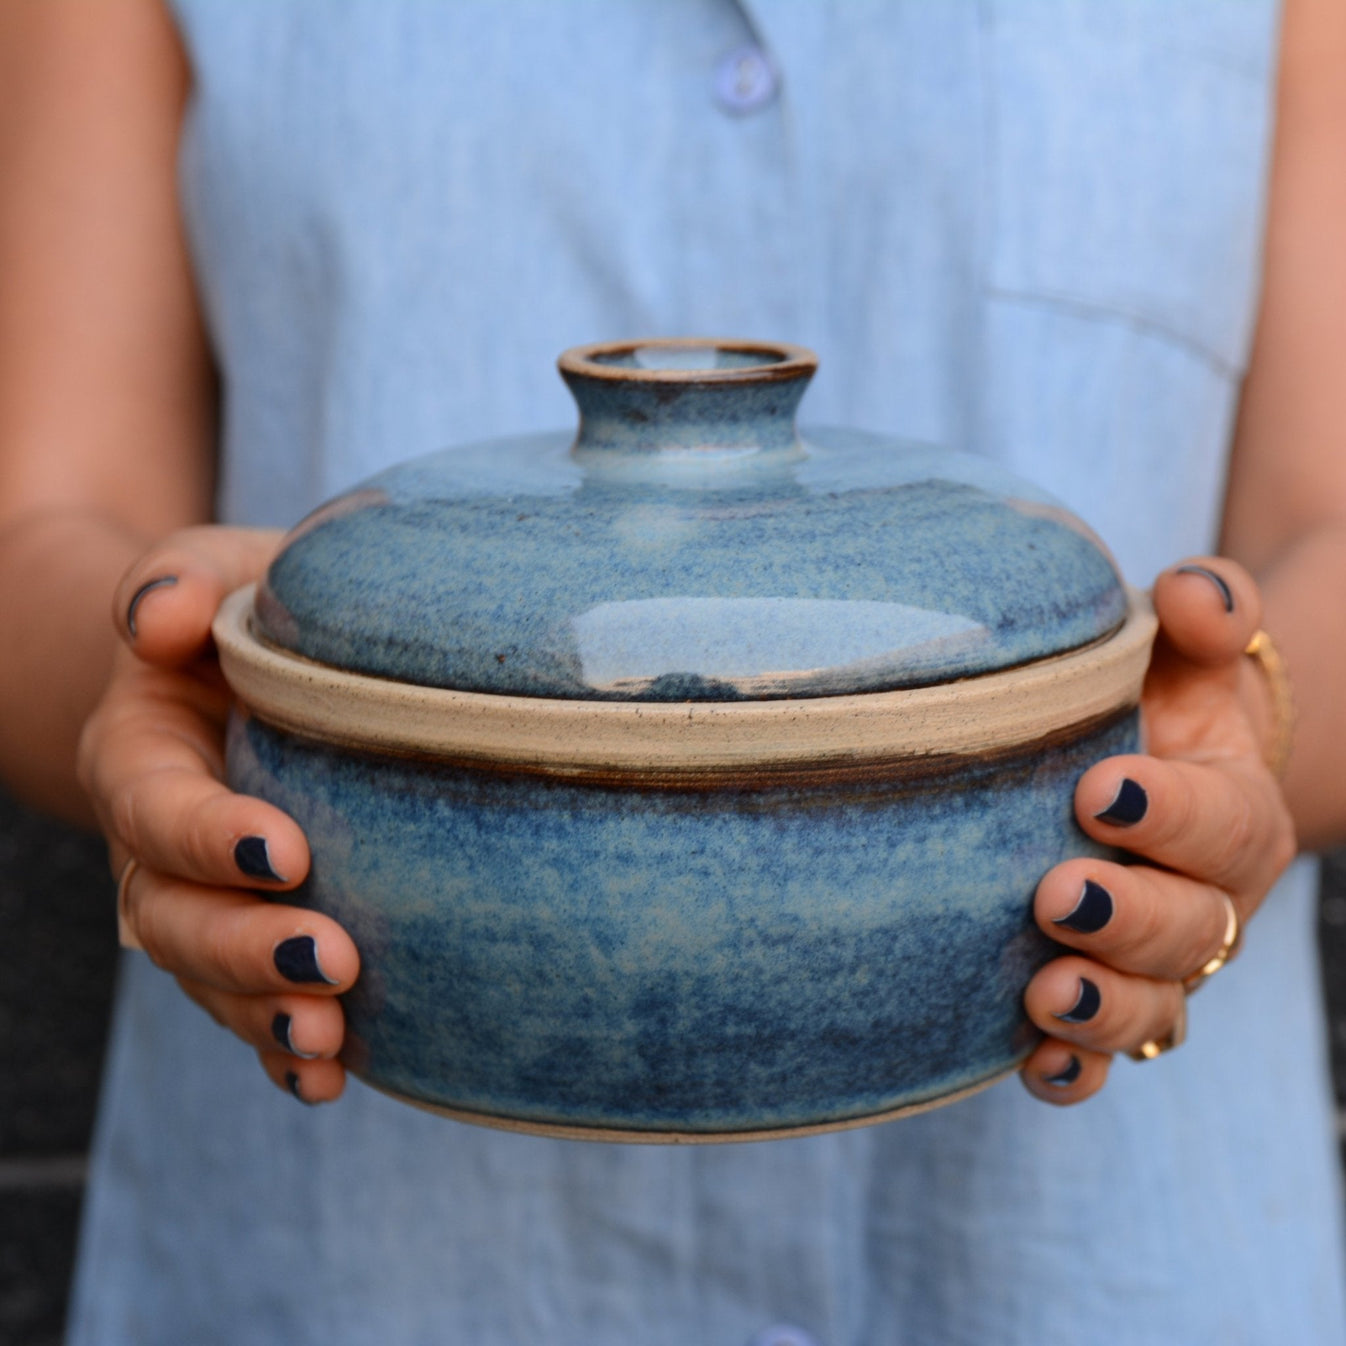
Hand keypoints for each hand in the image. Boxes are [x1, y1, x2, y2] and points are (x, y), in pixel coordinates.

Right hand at [77, 526, 359, 1104]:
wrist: (238, 665)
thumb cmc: (239, 609)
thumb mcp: (215, 568)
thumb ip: (180, 581)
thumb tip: (160, 620)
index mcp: (143, 750)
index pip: (154, 804)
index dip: (206, 837)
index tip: (285, 851)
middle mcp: (160, 841)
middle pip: (170, 916)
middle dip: (241, 949)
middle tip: (332, 960)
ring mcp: (202, 898)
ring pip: (207, 976)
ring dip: (261, 1015)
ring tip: (329, 1041)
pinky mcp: (252, 928)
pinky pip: (251, 1002)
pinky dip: (279, 1048)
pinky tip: (330, 1076)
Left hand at [1018, 557, 1295, 1103]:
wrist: (1142, 770)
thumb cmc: (1154, 703)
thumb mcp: (1181, 651)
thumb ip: (1204, 613)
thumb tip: (1193, 595)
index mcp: (1232, 811)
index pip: (1217, 820)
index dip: (1169, 810)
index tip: (1099, 786)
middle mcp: (1208, 899)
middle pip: (1190, 928)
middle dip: (1129, 917)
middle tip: (1058, 892)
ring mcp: (1162, 964)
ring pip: (1155, 1008)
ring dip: (1106, 1007)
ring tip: (1046, 992)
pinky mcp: (1111, 999)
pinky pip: (1106, 1055)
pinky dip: (1076, 1069)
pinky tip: (1034, 1065)